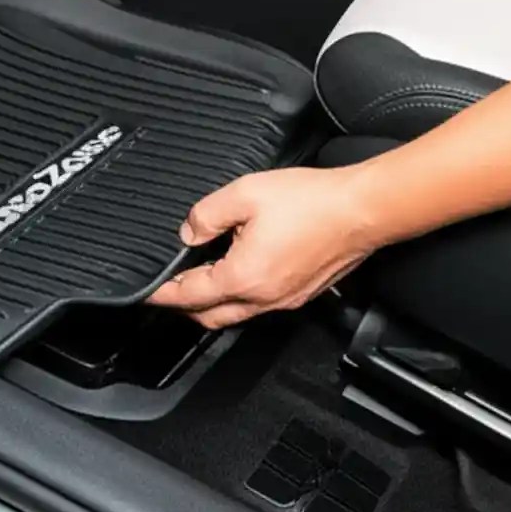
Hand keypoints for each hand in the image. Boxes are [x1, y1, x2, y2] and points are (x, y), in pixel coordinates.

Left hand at [148, 167, 382, 328]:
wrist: (364, 209)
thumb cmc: (313, 202)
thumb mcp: (245, 194)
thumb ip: (207, 215)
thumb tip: (188, 233)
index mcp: (243, 277)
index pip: (189, 296)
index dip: (162, 293)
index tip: (146, 292)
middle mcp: (263, 298)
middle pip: (209, 317)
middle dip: (184, 306)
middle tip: (168, 289)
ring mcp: (285, 300)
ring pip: (236, 315)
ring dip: (212, 303)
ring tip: (199, 280)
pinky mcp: (301, 294)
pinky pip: (260, 306)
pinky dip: (240, 297)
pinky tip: (238, 274)